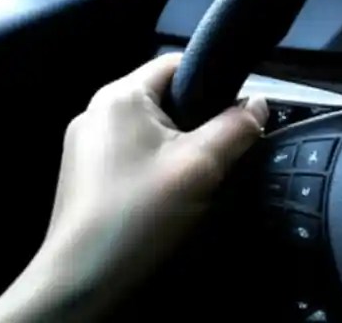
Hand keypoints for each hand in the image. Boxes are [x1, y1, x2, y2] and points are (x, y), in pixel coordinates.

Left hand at [0, 54, 268, 322]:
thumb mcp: (202, 166)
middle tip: (222, 151)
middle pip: (165, 98)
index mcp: (120, 96)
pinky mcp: (83, 174)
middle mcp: (96, 112)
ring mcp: (84, 145)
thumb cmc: (139, 213)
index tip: (238, 112)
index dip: (215, 79)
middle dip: (198, 120)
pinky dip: (155, 165)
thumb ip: (236, 127)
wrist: (84, 279)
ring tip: (197, 176)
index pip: (177, 63)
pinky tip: (167, 194)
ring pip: (150, 129)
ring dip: (177, 147)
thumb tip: (258, 104)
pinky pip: (131, 154)